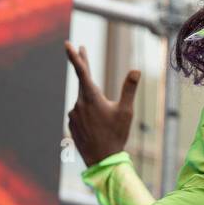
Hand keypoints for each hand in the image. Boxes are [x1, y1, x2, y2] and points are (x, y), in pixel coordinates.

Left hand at [66, 41, 138, 166]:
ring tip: (106, 121)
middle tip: (81, 49)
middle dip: (82, 64)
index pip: (82, 72)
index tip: (68, 44)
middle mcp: (79, 103)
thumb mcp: (126, 111)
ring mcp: (73, 114)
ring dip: (94, 101)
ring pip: (84, 100)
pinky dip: (90, 113)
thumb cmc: (116, 134)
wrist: (101, 160)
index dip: (75, 57)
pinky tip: (98, 126)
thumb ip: (129, 89)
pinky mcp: (72, 123)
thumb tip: (136, 70)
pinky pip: (81, 112)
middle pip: (81, 80)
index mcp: (92, 98)